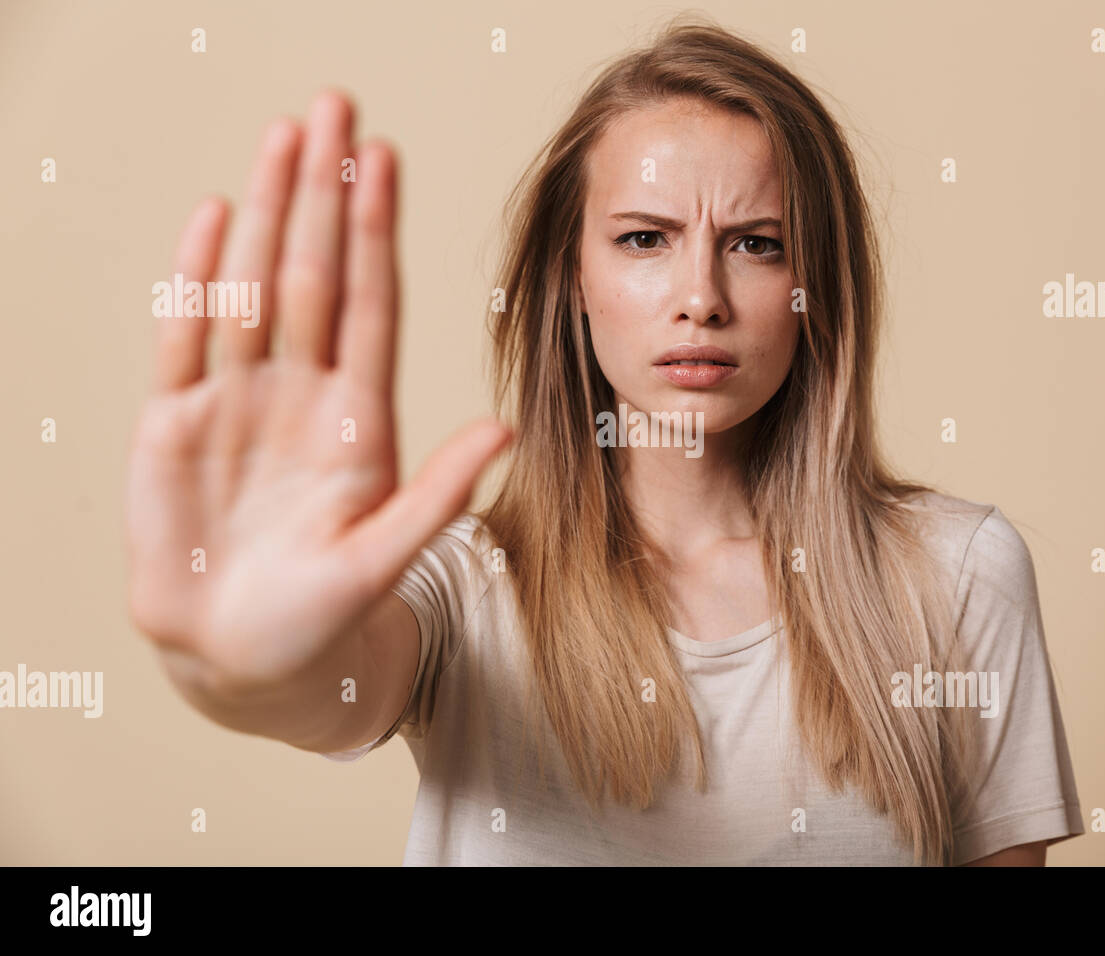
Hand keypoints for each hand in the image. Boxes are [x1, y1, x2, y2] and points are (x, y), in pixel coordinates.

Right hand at [125, 91, 510, 694]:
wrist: (241, 659)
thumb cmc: (320, 617)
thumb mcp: (383, 556)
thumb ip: (437, 491)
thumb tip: (505, 430)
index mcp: (358, 419)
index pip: (371, 304)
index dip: (376, 233)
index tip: (383, 161)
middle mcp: (302, 394)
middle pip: (315, 272)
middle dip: (323, 192)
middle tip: (334, 106)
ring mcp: (238, 401)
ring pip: (255, 286)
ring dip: (267, 213)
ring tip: (284, 137)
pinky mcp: (175, 423)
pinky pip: (187, 336)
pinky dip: (198, 278)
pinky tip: (217, 217)